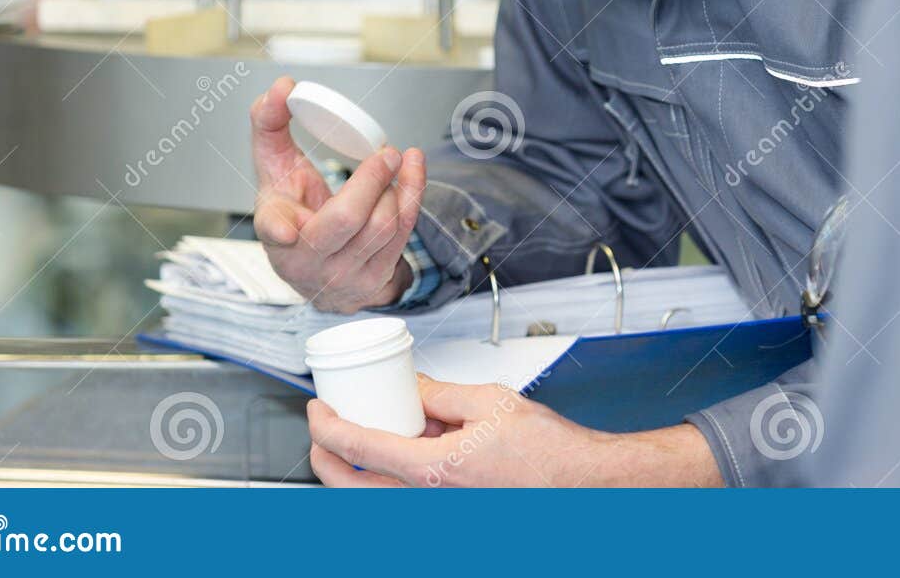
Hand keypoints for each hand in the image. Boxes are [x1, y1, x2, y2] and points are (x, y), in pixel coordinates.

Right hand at [250, 76, 425, 311]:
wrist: (318, 269)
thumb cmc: (293, 211)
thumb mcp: (276, 170)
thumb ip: (271, 126)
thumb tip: (283, 86)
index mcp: (274, 228)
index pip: (271, 227)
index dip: (277, 227)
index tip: (286, 227)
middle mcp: (306, 260)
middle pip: (347, 219)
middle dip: (372, 180)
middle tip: (385, 153)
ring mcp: (342, 275)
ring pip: (381, 226)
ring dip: (394, 187)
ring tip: (392, 163)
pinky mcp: (374, 281)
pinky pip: (402, 235)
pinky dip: (412, 196)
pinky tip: (412, 172)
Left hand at [307, 377, 723, 486]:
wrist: (581, 486)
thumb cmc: (549, 454)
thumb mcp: (489, 402)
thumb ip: (439, 393)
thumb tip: (406, 384)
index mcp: (434, 471)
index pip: (358, 448)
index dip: (326, 424)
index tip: (318, 407)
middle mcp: (428, 503)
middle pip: (348, 488)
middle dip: (324, 456)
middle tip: (323, 428)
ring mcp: (436, 514)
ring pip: (371, 500)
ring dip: (355, 471)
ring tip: (359, 438)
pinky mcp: (448, 514)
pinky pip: (402, 501)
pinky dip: (389, 480)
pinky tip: (403, 455)